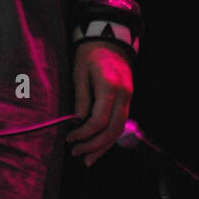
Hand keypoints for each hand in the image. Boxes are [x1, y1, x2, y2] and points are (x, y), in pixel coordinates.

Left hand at [66, 42, 132, 166]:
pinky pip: (120, 123)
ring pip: (119, 130)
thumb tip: (77, 123)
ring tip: (87, 159)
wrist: (109, 40)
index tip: (69, 138)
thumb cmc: (89, 54)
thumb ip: (81, 98)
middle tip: (76, 153)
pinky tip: (98, 147)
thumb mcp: (79, 73)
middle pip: (112, 129)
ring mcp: (128, 98)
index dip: (84, 133)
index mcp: (110, 86)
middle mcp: (123, 95)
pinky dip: (109, 137)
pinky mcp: (127, 100)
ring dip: (103, 146)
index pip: (99, 120)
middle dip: (94, 145)